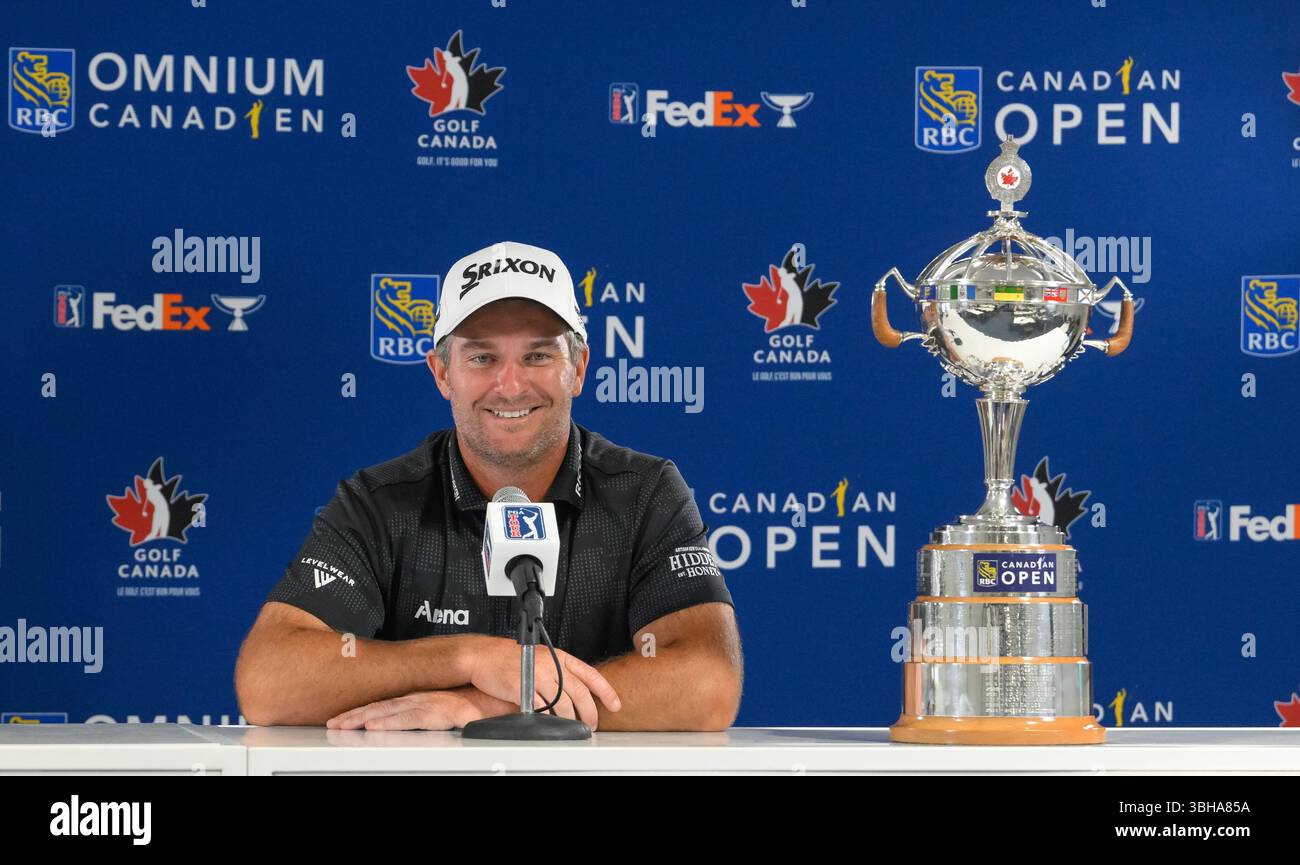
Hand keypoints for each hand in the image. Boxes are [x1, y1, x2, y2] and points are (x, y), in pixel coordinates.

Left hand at [327, 689, 481, 730]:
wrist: (517, 690)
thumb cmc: (492, 700)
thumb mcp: (460, 710)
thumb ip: (439, 715)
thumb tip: (419, 724)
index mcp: (430, 697)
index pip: (392, 704)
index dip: (367, 710)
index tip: (346, 718)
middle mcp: (430, 697)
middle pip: (386, 706)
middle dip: (357, 714)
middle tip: (334, 723)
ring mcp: (438, 703)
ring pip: (395, 711)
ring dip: (368, 717)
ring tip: (345, 725)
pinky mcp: (450, 712)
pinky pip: (416, 718)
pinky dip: (394, 721)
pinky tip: (376, 725)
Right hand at [464, 636, 620, 728]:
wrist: (485, 657)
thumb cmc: (512, 658)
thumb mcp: (542, 658)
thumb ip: (560, 671)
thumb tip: (576, 691)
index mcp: (560, 656)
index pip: (590, 674)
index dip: (605, 691)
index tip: (615, 704)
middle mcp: (552, 665)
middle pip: (579, 692)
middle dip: (589, 712)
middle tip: (592, 724)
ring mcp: (538, 675)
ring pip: (563, 703)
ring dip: (570, 719)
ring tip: (573, 726)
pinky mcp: (523, 688)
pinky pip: (541, 708)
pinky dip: (549, 718)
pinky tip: (552, 723)